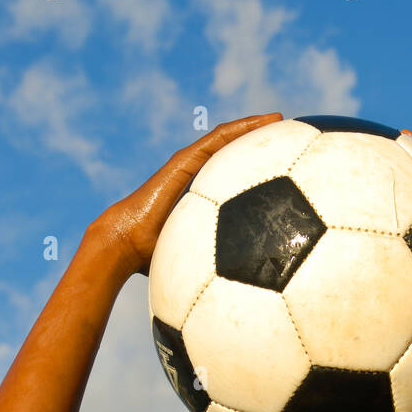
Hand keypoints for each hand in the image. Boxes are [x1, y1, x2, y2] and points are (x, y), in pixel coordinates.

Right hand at [91, 113, 283, 278]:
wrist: (126, 245)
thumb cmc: (153, 259)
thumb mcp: (196, 261)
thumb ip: (215, 269)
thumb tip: (241, 292)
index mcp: (200, 197)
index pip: (231, 177)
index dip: (253, 168)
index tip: (281, 168)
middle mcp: (196, 176)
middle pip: (231, 152)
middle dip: (257, 143)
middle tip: (286, 138)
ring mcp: (189, 165)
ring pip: (227, 138)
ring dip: (253, 127)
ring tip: (279, 119)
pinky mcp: (184, 160)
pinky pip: (218, 139)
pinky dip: (242, 128)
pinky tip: (265, 122)